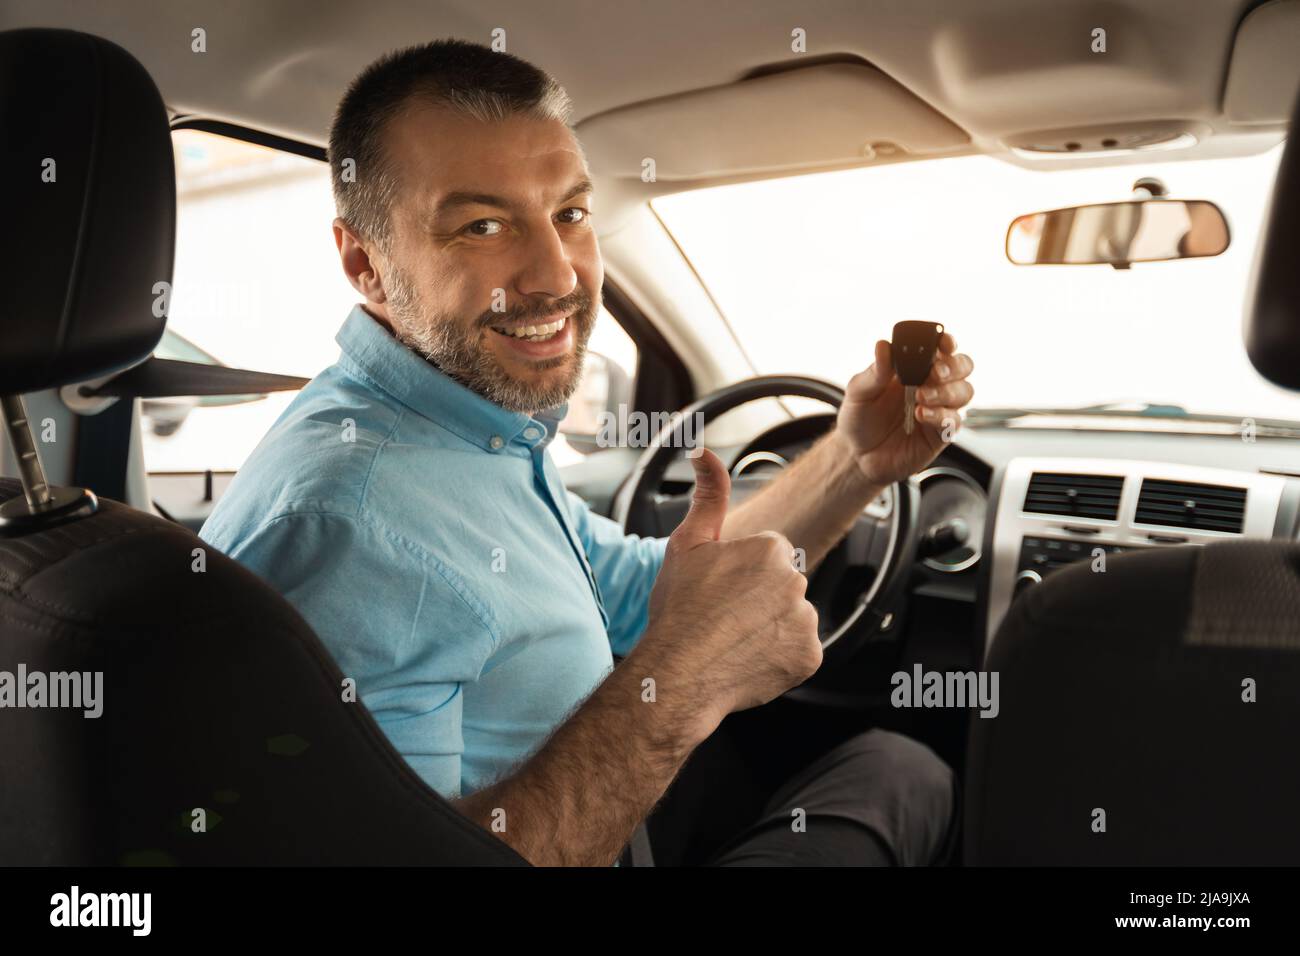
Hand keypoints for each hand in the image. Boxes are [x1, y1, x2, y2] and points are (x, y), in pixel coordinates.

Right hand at [633, 447, 821, 741]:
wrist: (677, 673)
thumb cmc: (678, 610)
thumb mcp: (686, 544)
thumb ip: (707, 495)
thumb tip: (704, 451)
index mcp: (771, 548)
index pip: (766, 558)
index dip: (739, 576)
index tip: (718, 592)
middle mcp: (796, 579)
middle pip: (782, 586)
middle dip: (758, 600)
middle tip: (722, 619)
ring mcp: (805, 620)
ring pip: (791, 619)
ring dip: (770, 629)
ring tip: (734, 641)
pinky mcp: (810, 656)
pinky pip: (800, 652)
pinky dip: (780, 658)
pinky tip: (749, 659)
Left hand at [834, 332, 974, 485]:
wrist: (857, 455)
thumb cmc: (859, 419)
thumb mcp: (859, 392)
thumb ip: (874, 371)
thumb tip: (883, 346)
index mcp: (914, 367)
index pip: (941, 348)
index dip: (947, 342)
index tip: (943, 343)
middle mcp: (931, 385)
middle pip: (963, 366)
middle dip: (954, 366)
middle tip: (935, 373)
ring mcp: (939, 409)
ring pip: (964, 392)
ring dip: (946, 391)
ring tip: (921, 396)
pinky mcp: (940, 433)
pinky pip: (953, 421)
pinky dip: (940, 415)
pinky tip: (921, 414)